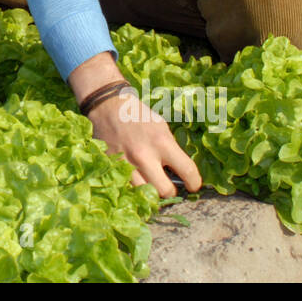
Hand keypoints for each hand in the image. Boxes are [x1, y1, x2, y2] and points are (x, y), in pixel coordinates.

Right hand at [86, 89, 202, 198]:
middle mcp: (145, 155)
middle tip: (169, 186)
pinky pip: (128, 187)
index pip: (187, 171)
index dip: (194, 183)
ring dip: (151, 190)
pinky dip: (135, 186)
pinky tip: (137, 179)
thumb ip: (170, 148)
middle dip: (170, 191)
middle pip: (165, 190)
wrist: (106, 107)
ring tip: (151, 183)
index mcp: (162, 142)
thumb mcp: (160, 126)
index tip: (193, 186)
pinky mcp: (112, 167)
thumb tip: (180, 169)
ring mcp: (127, 163)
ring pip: (145, 193)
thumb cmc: (137, 115)